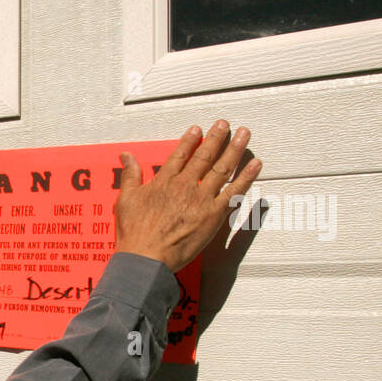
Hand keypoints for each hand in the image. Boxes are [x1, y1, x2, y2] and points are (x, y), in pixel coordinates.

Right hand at [114, 121, 261, 272]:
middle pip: (204, 155)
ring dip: (235, 149)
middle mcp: (185, 185)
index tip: (198, 130)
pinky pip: (234, 192)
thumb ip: (131, 175)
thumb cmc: (136, 233)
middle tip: (225, 124)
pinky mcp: (214, 214)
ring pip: (222, 168)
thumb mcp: (126, 200)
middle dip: (216, 137)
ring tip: (244, 134)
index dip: (190, 140)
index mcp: (164, 181)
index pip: (180, 154)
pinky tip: (255, 164)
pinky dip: (247, 177)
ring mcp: (202, 198)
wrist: (147, 256)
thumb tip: (127, 156)